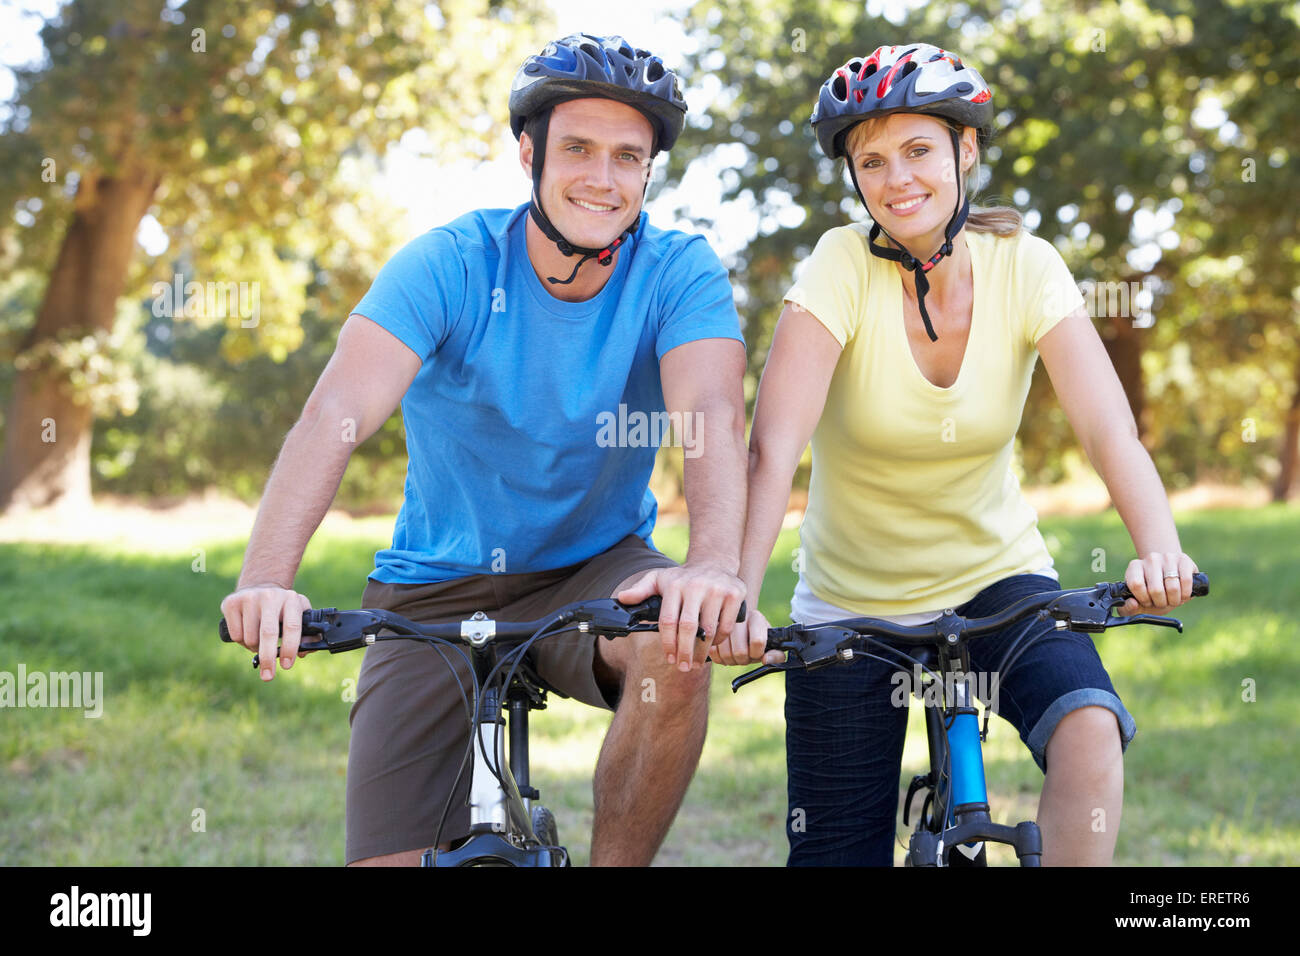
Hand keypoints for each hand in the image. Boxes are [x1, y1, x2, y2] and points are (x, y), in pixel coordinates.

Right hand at [219, 584, 313, 680]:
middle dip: (268, 658)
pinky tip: (247, 632)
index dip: (290, 648)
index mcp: (291, 599)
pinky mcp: (231, 603)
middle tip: (268, 676)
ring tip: (259, 641)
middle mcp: (271, 596)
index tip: (286, 665)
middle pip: (268, 633)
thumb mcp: (299, 614)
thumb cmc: (283, 608)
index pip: (292, 626)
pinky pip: (236, 635)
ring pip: (250, 638)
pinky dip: (242, 642)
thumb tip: (305, 652)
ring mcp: (249, 598)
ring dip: (254, 648)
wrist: (259, 586)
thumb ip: (308, 634)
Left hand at [617, 563, 745, 671]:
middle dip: (684, 652)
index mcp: (674, 585)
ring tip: (696, 662)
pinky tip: (711, 646)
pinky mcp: (734, 594)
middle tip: (682, 667)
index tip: (669, 657)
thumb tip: (622, 599)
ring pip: (709, 630)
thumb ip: (641, 590)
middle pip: (688, 628)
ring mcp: (717, 590)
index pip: (668, 620)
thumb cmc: (683, 578)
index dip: (668, 643)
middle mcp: (696, 586)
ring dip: (702, 651)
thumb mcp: (659, 579)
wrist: (714, 562)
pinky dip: (719, 641)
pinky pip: (726, 626)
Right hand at [709, 606, 772, 666]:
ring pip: (726, 654)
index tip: (756, 653)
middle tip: (745, 655)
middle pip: (740, 651)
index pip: (757, 641)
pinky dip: (719, 658)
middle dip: (744, 660)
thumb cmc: (756, 638)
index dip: (757, 653)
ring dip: (732, 661)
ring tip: (735, 654)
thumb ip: (776, 654)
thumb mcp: (770, 644)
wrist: (739, 627)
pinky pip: (713, 653)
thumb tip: (766, 660)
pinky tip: (724, 652)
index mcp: (756, 618)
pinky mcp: (708, 631)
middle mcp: (738, 617)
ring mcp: (721, 623)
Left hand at [1119, 552, 1198, 615]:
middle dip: (1160, 603)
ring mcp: (1168, 557)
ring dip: (1174, 600)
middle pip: (1156, 589)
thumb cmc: (1151, 592)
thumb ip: (1128, 608)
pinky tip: (1183, 595)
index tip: (1148, 602)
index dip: (1144, 599)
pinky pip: (1186, 581)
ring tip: (1172, 599)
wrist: (1170, 577)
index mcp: (1135, 567)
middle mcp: (1151, 559)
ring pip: (1173, 587)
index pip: (1136, 584)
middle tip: (1162, 602)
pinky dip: (1186, 594)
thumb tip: (1133, 603)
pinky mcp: (1184, 560)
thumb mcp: (1137, 603)